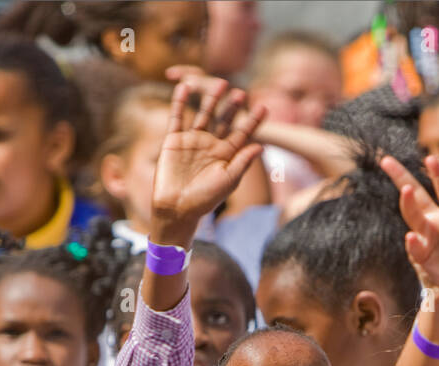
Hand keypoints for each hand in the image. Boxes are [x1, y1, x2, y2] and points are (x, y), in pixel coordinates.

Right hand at [149, 78, 265, 246]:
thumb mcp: (228, 180)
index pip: (242, 134)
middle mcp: (210, 145)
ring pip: (203, 114)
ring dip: (211, 99)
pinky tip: (185, 87)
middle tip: (242, 93)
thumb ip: (242, 162)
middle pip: (224, 120)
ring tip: (221, 84)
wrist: (176, 208)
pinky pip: (177, 117)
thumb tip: (262, 146)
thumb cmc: (205, 199)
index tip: (265, 107)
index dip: (253, 121)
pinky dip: (179, 102)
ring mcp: (192, 141)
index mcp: (226, 155)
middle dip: (232, 107)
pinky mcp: (173, 140)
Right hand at [380, 154, 438, 338]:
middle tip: (386, 161)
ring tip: (405, 190)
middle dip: (402, 178)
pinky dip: (414, 243)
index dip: (437, 174)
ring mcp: (426, 239)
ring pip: (413, 217)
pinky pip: (416, 248)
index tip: (430, 157)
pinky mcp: (421, 258)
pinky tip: (411, 237)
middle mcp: (437, 224)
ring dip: (408, 204)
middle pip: (417, 196)